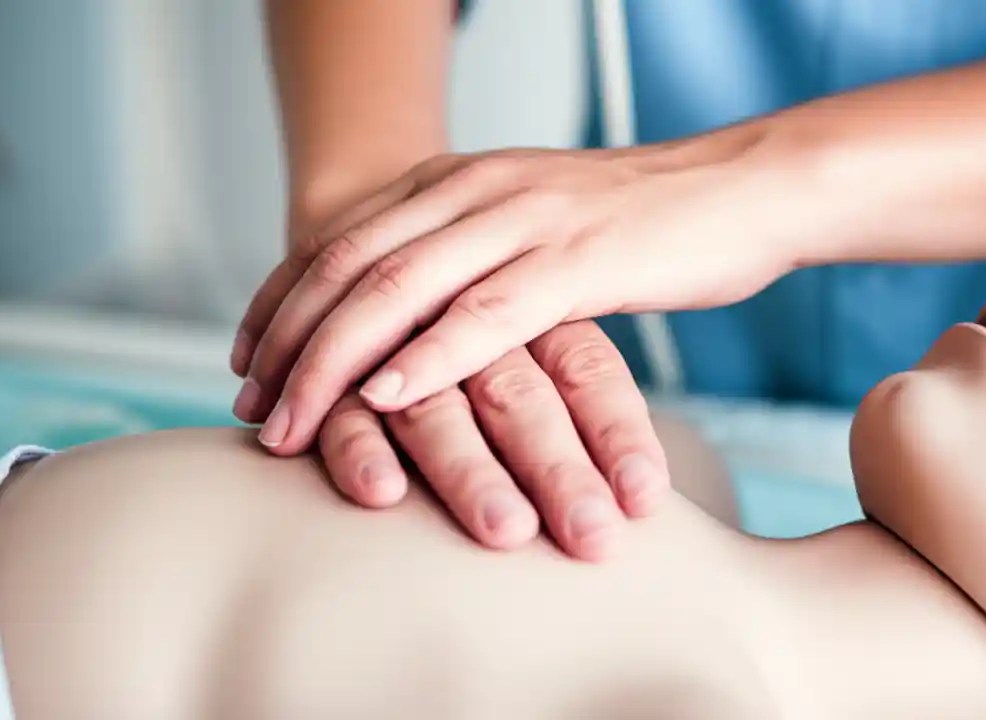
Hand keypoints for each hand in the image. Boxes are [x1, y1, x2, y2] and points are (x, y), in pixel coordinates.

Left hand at [233, 131, 792, 451]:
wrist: (739, 186)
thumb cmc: (637, 220)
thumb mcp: (530, 222)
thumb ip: (468, 252)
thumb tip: (413, 314)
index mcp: (457, 182)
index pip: (340, 244)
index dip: (281, 308)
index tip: (246, 370)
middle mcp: (475, 191)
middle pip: (349, 270)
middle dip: (289, 347)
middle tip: (254, 415)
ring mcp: (524, 221)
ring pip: (398, 291)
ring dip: (334, 365)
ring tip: (293, 428)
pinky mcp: (579, 262)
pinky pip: (485, 315)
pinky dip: (427, 359)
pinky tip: (386, 398)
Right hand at [308, 321, 668, 560]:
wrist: (368, 223)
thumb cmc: (483, 297)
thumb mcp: (546, 314)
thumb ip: (583, 390)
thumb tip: (646, 477)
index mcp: (528, 297)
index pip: (585, 369)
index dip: (618, 432)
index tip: (646, 497)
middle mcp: (466, 313)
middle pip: (517, 394)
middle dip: (557, 468)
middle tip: (594, 535)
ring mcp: (395, 335)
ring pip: (433, 405)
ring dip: (469, 470)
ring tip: (508, 531)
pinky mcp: (328, 358)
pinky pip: (341, 407)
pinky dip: (358, 446)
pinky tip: (381, 493)